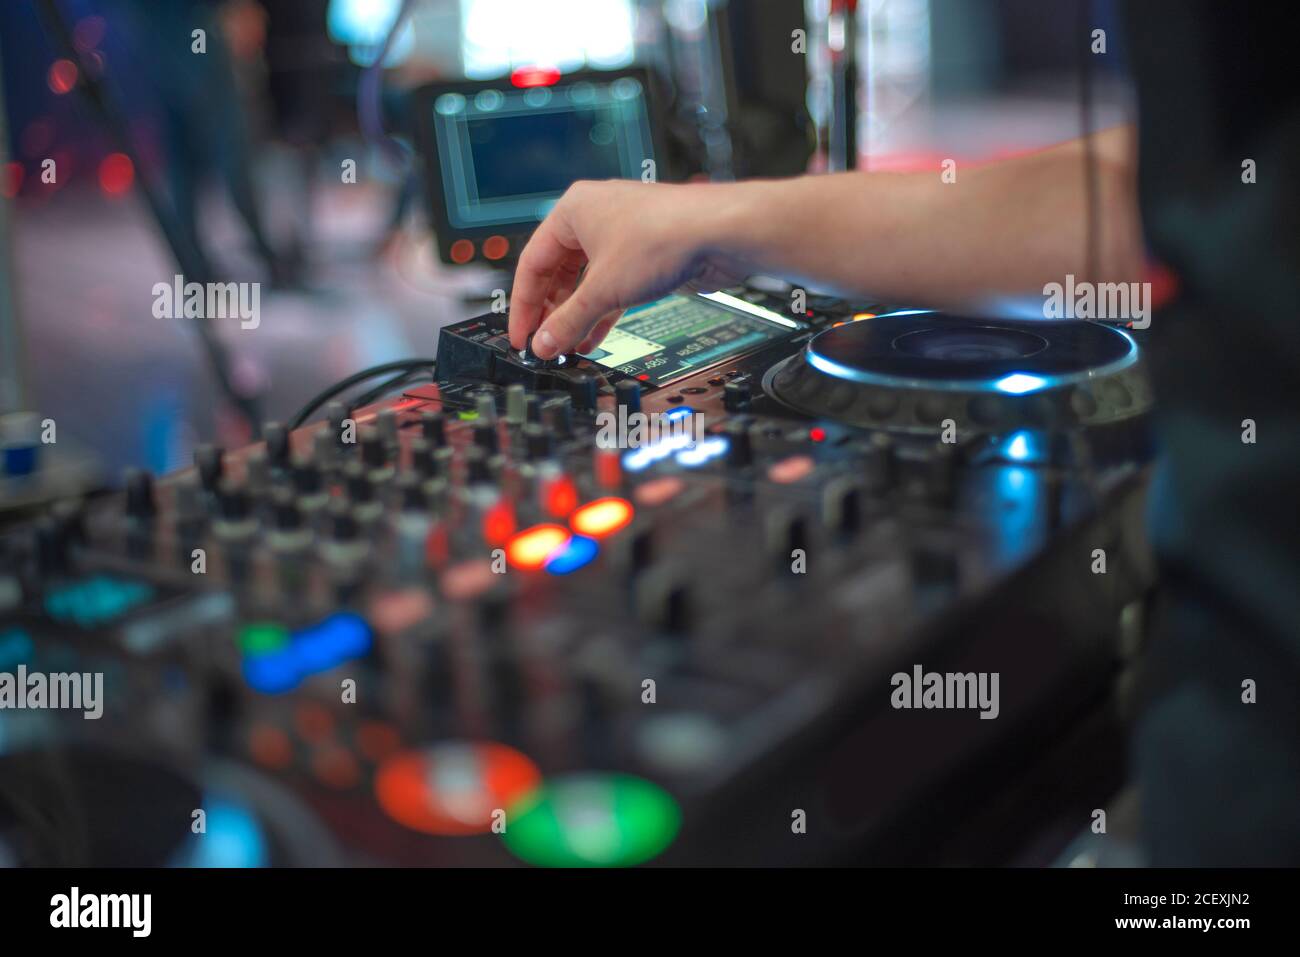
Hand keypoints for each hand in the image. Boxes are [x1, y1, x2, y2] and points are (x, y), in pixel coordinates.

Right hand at [507, 180, 751, 357]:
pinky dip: (602, 310)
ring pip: (587, 280)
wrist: (720, 233)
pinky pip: (613, 284)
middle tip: (544, 343)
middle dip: (551, 311)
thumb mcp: (604, 289)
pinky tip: (593, 338)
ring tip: (567, 346)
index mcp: (573, 209)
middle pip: (558, 271)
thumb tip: (544, 343)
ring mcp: (622, 234)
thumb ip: (569, 320)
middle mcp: (595, 217)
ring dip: (577, 314)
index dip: (524, 304)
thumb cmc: (663, 238)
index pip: (532, 261)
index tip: (521, 335)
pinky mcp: (646, 252)